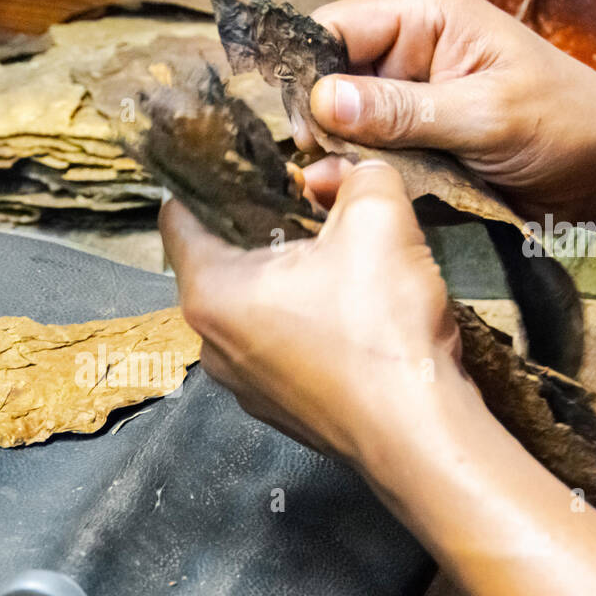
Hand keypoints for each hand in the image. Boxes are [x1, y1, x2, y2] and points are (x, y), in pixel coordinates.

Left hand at [161, 157, 477, 470]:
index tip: (241, 164)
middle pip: (218, 262)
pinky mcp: (277, 408)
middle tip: (308, 207)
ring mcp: (242, 383)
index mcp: (210, 291)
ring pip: (250, 308)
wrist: (418, 432)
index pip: (177, 217)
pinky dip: (302, 325)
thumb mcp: (379, 217)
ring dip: (285, 281)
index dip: (208, 181)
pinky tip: (348, 314)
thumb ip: (358, 175)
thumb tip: (347, 170)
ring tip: (336, 262)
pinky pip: (276, 348)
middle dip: (260, 230)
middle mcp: (211, 342)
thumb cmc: (383, 330)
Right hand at [298, 0, 595, 219]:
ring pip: (342, 126)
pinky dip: (359, 178)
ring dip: (338, 160)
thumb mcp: (483, 116)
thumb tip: (325, 102)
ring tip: (333, 190)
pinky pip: (367, 156)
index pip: (334, 30)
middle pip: (329, 81)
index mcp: (425, 17)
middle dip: (321, 126)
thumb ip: (403, 111)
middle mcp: (407, 51)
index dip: (307, 75)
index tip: (304, 129)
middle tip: (321, 169)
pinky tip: (350, 197)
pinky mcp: (414, 140)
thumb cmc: (565, 124)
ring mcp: (408, 99)